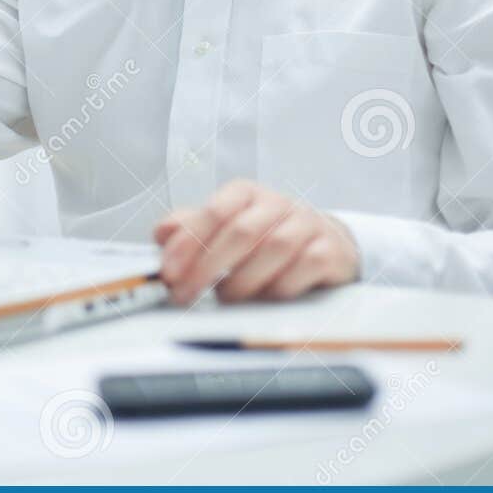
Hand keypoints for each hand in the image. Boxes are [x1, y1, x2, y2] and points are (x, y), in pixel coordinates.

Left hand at [153, 180, 360, 304]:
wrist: (324, 242)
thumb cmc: (264, 236)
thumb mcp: (224, 228)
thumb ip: (191, 229)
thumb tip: (162, 234)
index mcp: (246, 194)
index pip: (215, 211)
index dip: (189, 242)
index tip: (169, 271)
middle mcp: (278, 204)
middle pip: (242, 231)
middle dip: (208, 266)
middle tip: (186, 293)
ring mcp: (308, 225)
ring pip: (275, 248)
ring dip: (244, 280)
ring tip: (226, 297)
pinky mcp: (331, 250)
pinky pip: (305, 267)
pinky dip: (279, 286)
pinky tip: (264, 297)